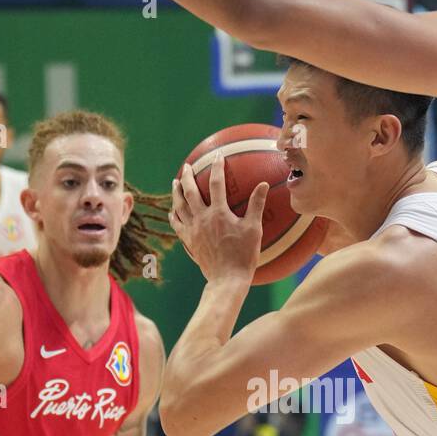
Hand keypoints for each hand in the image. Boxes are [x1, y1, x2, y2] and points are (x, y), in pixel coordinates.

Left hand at [170, 155, 266, 283]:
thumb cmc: (243, 255)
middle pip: (190, 191)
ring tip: (175, 182)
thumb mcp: (253, 229)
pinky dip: (173, 215)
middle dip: (188, 176)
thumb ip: (256, 205)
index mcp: (219, 213)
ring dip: (176, 192)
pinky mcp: (189, 241)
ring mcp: (192, 230)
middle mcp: (202, 218)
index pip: (216, 183)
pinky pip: (177, 224)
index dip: (217, 167)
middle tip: (188, 165)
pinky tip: (172, 211)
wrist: (226, 279)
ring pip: (179, 206)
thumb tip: (264, 184)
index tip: (218, 156)